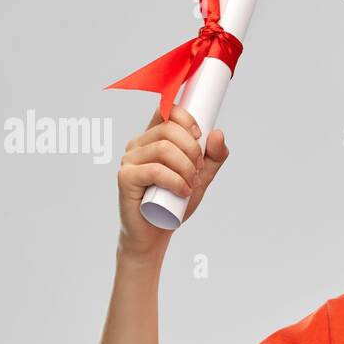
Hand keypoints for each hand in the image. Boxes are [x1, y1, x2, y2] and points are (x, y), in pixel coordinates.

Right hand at [116, 104, 230, 256]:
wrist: (157, 232)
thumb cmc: (175, 201)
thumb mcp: (201, 176)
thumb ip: (213, 157)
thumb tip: (218, 133)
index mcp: (154, 138)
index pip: (167, 111)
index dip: (187, 119)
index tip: (200, 137)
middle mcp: (139, 144)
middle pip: (169, 130)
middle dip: (192, 150)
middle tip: (199, 171)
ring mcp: (130, 160)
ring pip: (164, 149)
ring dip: (186, 168)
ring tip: (190, 185)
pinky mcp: (126, 177)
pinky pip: (155, 170)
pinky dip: (175, 180)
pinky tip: (183, 191)